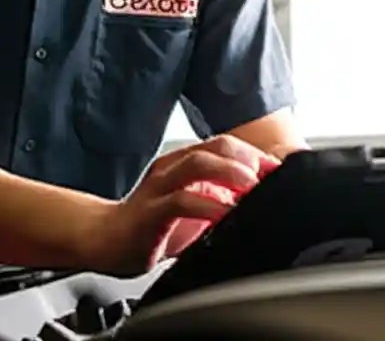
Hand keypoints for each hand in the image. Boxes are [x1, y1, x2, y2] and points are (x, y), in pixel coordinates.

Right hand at [88, 134, 280, 275]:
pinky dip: (207, 206)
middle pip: (217, 146)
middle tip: (270, 176)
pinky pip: (181, 201)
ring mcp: (160, 186)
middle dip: (249, 158)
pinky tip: (223, 214)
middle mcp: (173, 167)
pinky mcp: (151, 210)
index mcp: (184, 162)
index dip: (256, 155)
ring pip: (198, 164)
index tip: (279, 172)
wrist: (104, 239)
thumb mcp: (194, 207)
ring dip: (230, 173)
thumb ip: (220, 200)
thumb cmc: (152, 225)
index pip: (226, 145)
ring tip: (252, 186)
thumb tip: (260, 201)